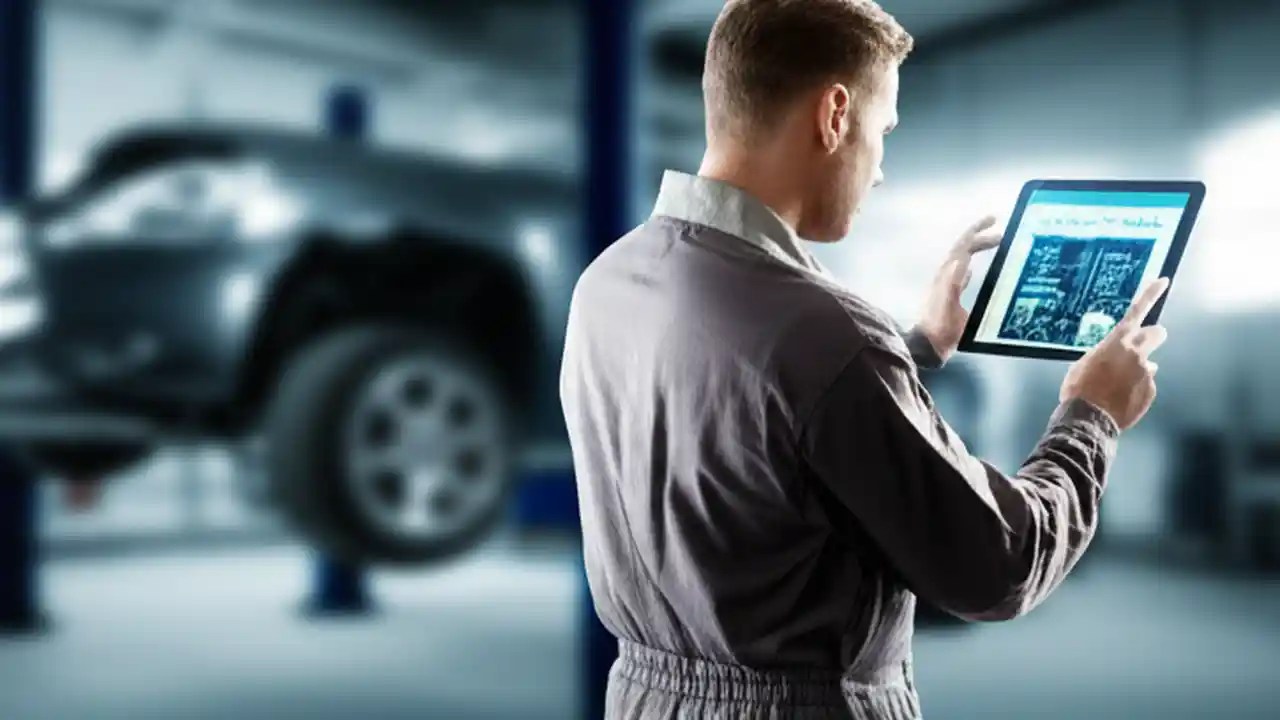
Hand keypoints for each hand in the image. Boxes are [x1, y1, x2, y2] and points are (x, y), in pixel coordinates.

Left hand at [916, 216, 1002, 362]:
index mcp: (947, 275)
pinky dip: (970, 268)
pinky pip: (961, 276)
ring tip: (995, 242)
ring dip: (977, 249)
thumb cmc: (939, 328)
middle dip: (981, 236)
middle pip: (963, 249)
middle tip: (1001, 231)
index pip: (963, 245)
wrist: (928, 346)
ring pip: (963, 260)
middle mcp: (946, 276)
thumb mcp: (948, 305)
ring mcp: (946, 286)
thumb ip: (953, 283)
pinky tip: (975, 270)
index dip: (977, 230)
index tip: (995, 220)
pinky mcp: (949, 298)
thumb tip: (962, 259)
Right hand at [1060, 277, 1170, 430]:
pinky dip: (1135, 392)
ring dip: (1137, 371)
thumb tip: (1125, 362)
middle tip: (1144, 345)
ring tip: (1115, 387)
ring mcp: (1146, 373)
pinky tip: (1119, 401)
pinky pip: (1145, 387)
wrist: (1088, 419)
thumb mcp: (1085, 364)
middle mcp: (1136, 353)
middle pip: (1157, 333)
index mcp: (1117, 341)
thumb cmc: (1079, 389)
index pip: (1138, 310)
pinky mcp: (1150, 391)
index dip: (1151, 293)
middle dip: (1153, 336)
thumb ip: (1108, 356)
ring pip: (1148, 365)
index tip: (1163, 280)